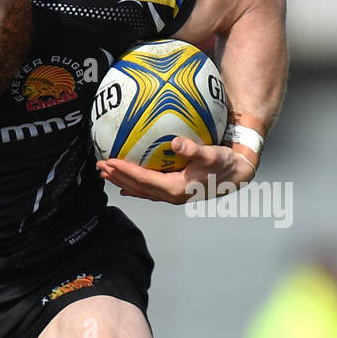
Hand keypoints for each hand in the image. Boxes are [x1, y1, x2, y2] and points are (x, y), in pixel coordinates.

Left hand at [96, 137, 257, 204]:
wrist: (237, 175)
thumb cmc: (225, 164)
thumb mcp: (212, 155)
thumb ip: (193, 149)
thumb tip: (175, 142)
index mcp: (175, 188)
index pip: (143, 180)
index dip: (125, 171)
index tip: (109, 162)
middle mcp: (170, 195)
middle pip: (136, 187)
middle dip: (117, 177)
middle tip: (99, 167)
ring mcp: (171, 195)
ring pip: (140, 190)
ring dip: (122, 181)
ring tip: (106, 174)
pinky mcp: (173, 191)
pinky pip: (148, 189)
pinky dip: (134, 185)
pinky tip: (125, 183)